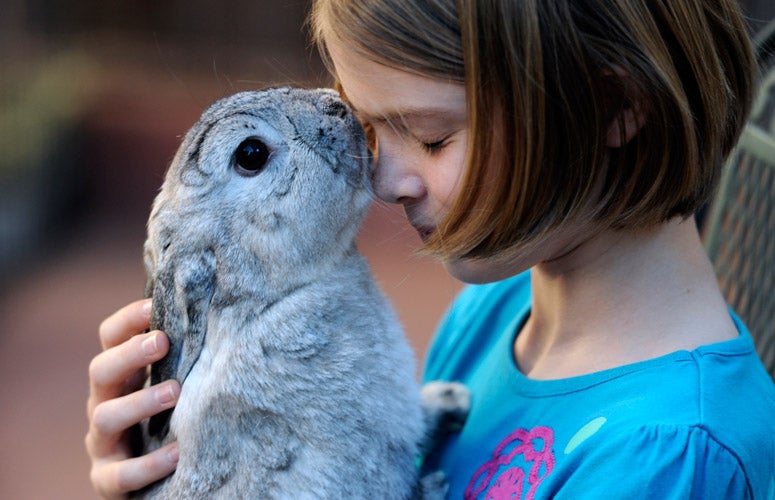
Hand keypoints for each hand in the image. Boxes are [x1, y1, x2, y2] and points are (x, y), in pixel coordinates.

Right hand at [85, 299, 179, 497]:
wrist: (147, 477)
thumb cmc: (164, 416)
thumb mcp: (167, 381)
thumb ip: (180, 355)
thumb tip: (216, 310)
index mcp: (118, 375)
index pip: (110, 338)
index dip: (128, 320)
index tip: (155, 305)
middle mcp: (102, 403)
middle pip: (101, 371)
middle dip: (130, 354)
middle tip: (162, 342)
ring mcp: (102, 441)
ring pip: (106, 417)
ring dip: (140, 403)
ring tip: (175, 393)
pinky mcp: (107, 479)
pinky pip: (121, 474)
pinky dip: (149, 464)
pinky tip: (178, 453)